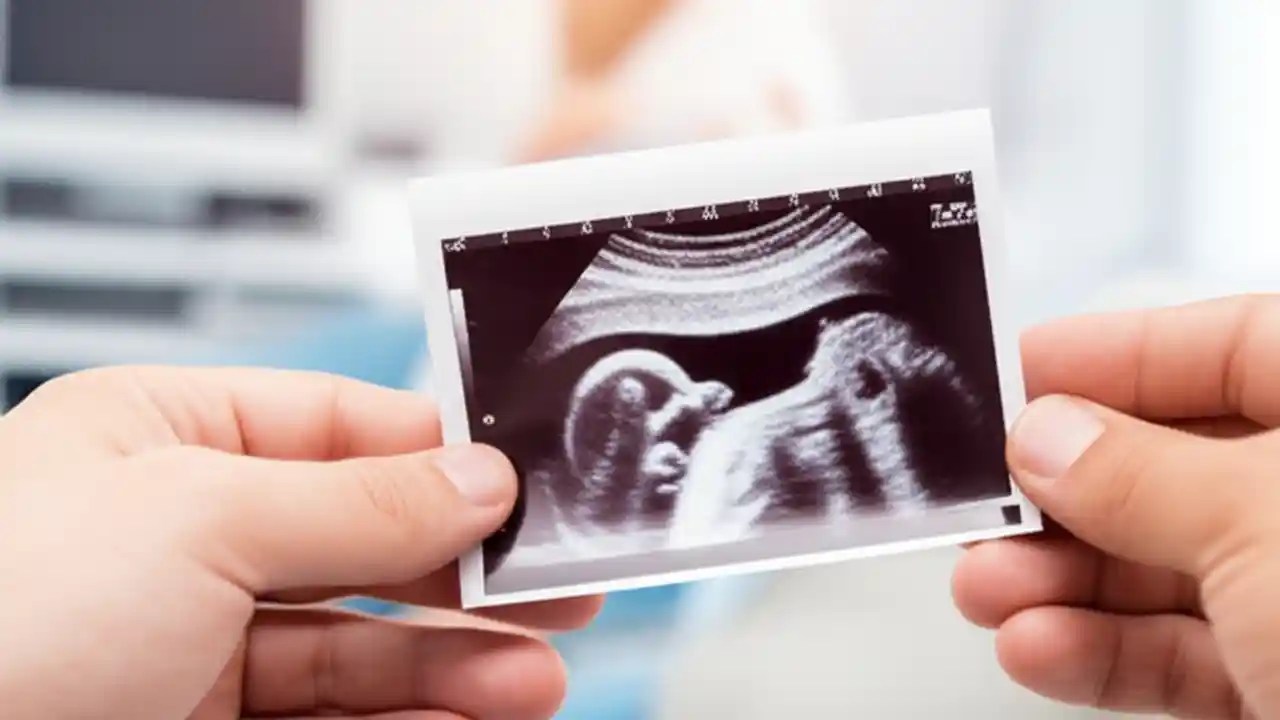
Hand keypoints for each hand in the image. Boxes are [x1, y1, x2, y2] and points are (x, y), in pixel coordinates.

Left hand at [0, 367, 601, 719]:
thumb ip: (358, 502)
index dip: (438, 451)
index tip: (525, 483)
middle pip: (362, 540)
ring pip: (358, 643)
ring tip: (536, 678)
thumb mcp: (201, 521)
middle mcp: (179, 537)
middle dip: (465, 568)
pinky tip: (474, 717)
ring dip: (455, 660)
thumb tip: (478, 478)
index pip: (338, 425)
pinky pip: (333, 718)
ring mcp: (190, 641)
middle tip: (561, 584)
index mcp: (161, 438)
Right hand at [953, 295, 1279, 718]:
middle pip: (1175, 468)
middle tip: (983, 503)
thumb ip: (1140, 474)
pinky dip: (1102, 654)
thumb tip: (1045, 438)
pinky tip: (1038, 648)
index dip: (1116, 354)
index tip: (1014, 376)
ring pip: (1164, 569)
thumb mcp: (1263, 524)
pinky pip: (1181, 655)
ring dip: (1061, 584)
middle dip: (1064, 495)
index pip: (1231, 346)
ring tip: (986, 589)